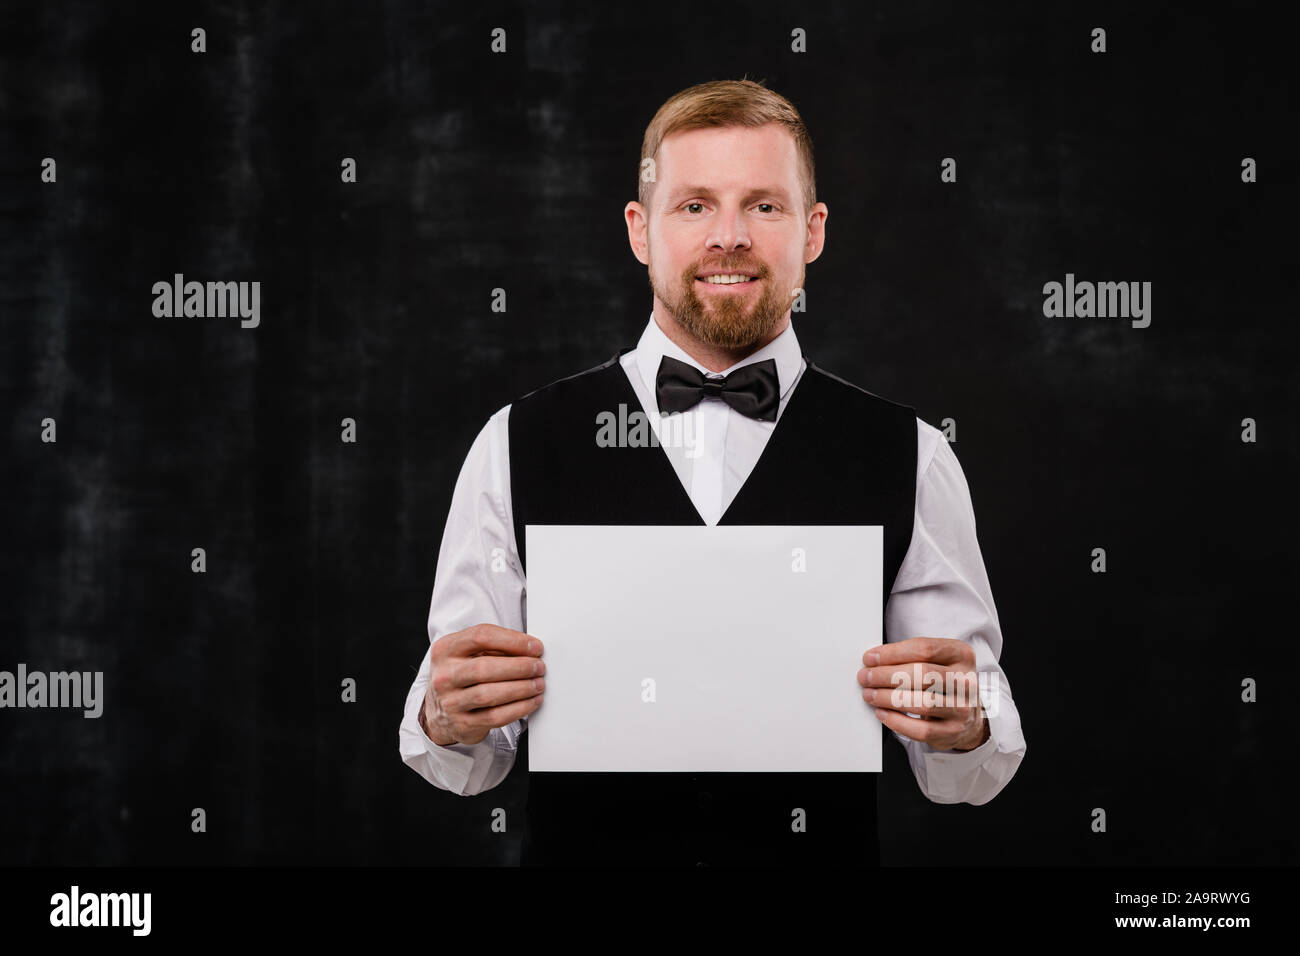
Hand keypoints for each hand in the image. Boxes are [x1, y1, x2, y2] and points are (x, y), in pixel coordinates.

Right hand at [421, 623, 545, 745]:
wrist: (441, 713)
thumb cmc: (462, 677)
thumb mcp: (467, 655)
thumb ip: (494, 648)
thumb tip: (531, 649)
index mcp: (446, 649)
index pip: (481, 637)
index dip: (513, 641)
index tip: (535, 646)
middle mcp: (444, 676)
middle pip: (484, 667)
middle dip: (519, 666)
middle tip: (539, 667)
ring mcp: (450, 702)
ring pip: (489, 694)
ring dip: (521, 688)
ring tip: (538, 684)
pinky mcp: (462, 724)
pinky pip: (495, 716)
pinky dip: (518, 708)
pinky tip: (531, 701)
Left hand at [857, 637, 988, 751]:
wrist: (967, 716)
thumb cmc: (943, 683)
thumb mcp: (936, 661)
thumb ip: (911, 657)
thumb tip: (874, 660)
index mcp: (961, 655)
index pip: (924, 649)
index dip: (892, 653)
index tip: (870, 658)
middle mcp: (966, 681)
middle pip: (922, 675)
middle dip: (886, 676)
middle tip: (865, 677)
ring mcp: (963, 708)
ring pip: (922, 703)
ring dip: (888, 698)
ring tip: (870, 694)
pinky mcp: (953, 732)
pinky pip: (921, 730)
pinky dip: (896, 721)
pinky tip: (882, 713)